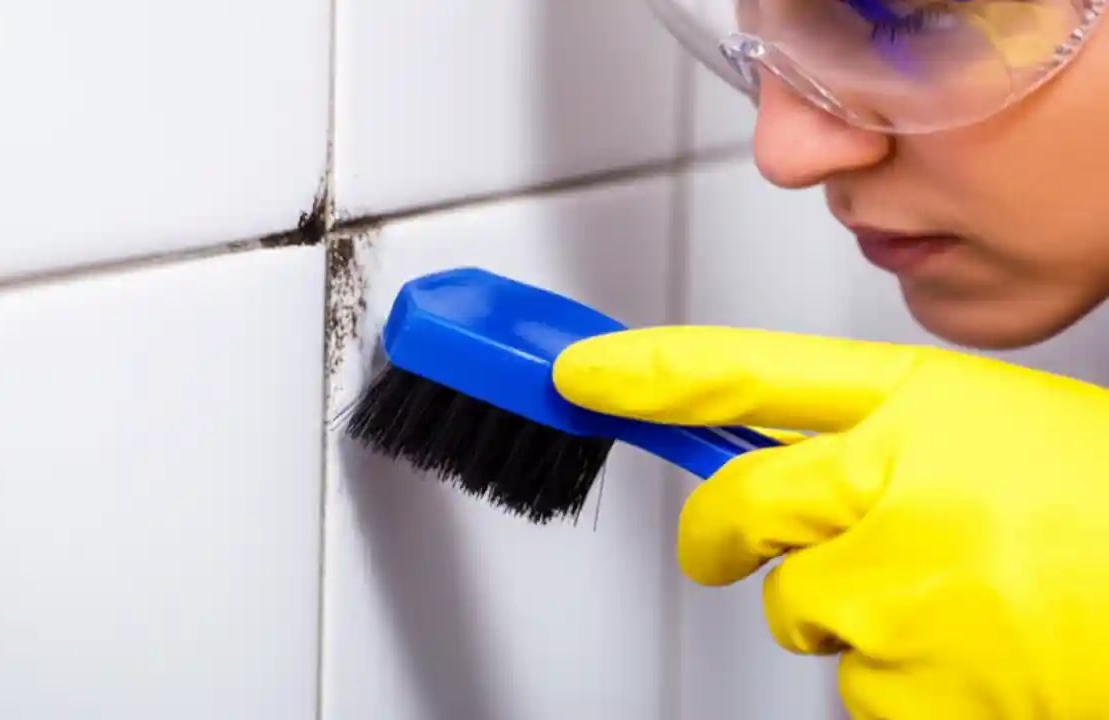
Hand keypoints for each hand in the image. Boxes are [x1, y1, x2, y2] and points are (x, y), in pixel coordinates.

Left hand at [553, 326, 1108, 718]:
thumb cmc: (1100, 504)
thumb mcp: (987, 426)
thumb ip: (868, 435)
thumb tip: (767, 460)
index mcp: (915, 405)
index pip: (739, 372)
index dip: (643, 372)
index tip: (578, 373)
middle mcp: (890, 490)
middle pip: (733, 515)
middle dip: (725, 538)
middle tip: (749, 544)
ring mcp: (895, 597)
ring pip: (800, 614)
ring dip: (850, 613)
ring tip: (955, 598)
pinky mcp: (911, 693)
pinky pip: (856, 690)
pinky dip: (898, 680)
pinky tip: (972, 652)